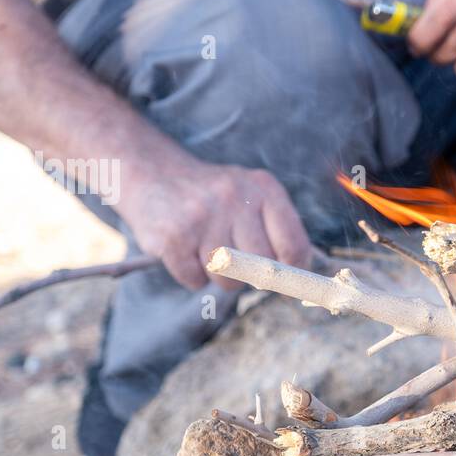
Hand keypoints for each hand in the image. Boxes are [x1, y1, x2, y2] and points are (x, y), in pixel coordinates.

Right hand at [117, 156, 310, 290]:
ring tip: (206, 248)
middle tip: (236, 259)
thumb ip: (280, 233)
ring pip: (228, 279)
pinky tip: (185, 250)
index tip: (289, 283)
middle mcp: (235, 198)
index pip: (294, 247)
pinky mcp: (173, 235)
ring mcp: (203, 216)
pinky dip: (191, 275)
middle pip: (262, 269)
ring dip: (218, 275)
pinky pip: (195, 281)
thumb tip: (302, 282)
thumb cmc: (214, 197)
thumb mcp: (252, 198)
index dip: (294, 274)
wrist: (152, 172)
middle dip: (251, 275)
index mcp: (264, 189)